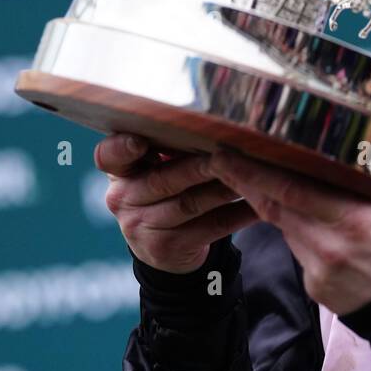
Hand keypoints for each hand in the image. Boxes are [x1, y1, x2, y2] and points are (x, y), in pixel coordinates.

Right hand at [95, 134, 259, 273]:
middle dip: (200, 166)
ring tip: (253, 173)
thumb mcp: (154, 169)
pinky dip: (239, 214)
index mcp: (119, 171)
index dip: (122, 148)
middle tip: (230, 152)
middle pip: (164, 179)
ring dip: (225, 187)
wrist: (162, 246)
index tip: (140, 141)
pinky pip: (211, 227)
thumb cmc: (165, 191)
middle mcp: (123, 199)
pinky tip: (261, 203)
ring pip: (190, 203)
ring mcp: (142, 227)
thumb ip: (168, 148)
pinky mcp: (168, 248)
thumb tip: (212, 122)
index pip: (109, 156)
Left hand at [207, 105, 370, 315]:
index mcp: (354, 219)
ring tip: (250, 177)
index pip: (290, 189)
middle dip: (243, 180)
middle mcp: (328, 246)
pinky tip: (301, 216)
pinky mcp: (314, 288)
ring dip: (269, 202)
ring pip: (282, 226)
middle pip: (272, 206)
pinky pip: (296, 249)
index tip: (231, 148)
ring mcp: (317, 270)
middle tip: (221, 156)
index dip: (255, 170)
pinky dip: (295, 229)